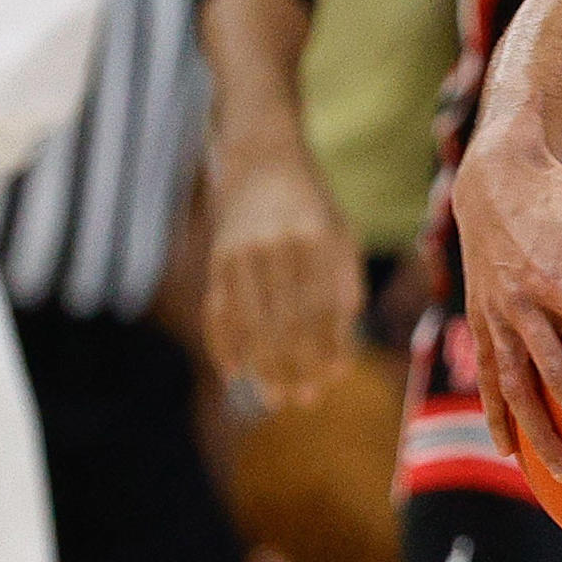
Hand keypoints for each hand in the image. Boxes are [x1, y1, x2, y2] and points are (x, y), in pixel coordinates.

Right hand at [201, 136, 361, 408]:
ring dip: (262, 364)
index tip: (330, 381)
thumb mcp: (341, 238)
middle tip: (301, 400)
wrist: (262, 161)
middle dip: (294, 365)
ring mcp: (242, 252)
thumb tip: (340, 354)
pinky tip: (235, 372)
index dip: (326, 348)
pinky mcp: (217, 258)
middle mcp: (278, 247)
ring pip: (252, 322)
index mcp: (319, 241)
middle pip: (286, 321)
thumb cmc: (313, 209)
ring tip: (274, 395)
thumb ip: (344, 290)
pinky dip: (225, 343)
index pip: (323, 309)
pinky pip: (218, 309)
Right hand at [447, 125, 561, 476]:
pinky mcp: (479, 323)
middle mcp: (522, 306)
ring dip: (540, 434)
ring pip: (516, 388)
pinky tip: (512, 453)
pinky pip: (489, 378)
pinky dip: (498, 416)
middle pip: (556, 376)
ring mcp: (496, 318)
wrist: (491, 179)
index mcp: (559, 279)